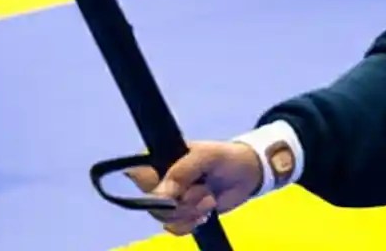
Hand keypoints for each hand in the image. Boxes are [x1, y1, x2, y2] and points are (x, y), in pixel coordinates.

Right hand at [124, 141, 265, 235]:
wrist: (248, 174)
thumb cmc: (225, 157)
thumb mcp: (206, 157)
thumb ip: (182, 172)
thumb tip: (160, 196)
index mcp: (161, 160)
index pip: (137, 175)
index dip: (149, 186)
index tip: (171, 190)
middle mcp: (161, 180)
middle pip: (151, 202)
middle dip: (178, 203)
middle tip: (202, 193)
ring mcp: (171, 199)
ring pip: (164, 218)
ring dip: (189, 213)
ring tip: (209, 200)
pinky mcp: (183, 215)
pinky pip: (175, 228)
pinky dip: (191, 223)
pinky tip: (206, 213)